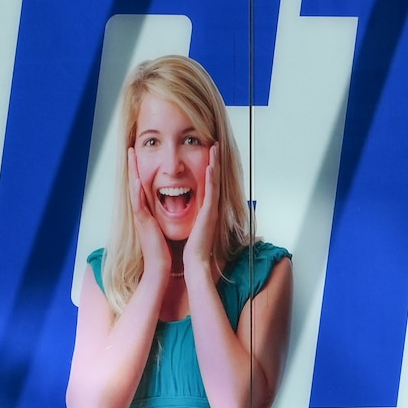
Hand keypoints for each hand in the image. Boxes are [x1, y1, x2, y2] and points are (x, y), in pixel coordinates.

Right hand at [125, 149, 168, 272]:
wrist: (160, 267)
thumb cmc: (165, 250)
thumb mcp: (164, 227)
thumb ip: (165, 216)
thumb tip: (174, 205)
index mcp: (148, 212)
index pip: (144, 186)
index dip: (140, 170)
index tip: (139, 155)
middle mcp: (142, 212)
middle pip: (135, 183)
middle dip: (132, 166)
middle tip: (130, 149)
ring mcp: (140, 217)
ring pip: (134, 190)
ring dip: (132, 172)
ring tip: (130, 156)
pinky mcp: (143, 224)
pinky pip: (138, 205)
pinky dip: (137, 192)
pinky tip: (136, 180)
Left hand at [185, 144, 224, 291]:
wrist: (195, 262)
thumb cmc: (193, 248)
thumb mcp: (194, 226)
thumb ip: (195, 216)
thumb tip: (191, 208)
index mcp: (207, 210)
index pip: (209, 184)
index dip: (211, 168)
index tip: (210, 155)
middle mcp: (211, 208)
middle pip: (215, 179)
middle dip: (215, 161)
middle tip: (215, 145)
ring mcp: (212, 210)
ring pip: (215, 183)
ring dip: (215, 165)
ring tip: (215, 149)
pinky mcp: (209, 214)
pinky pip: (211, 193)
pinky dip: (211, 180)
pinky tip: (211, 168)